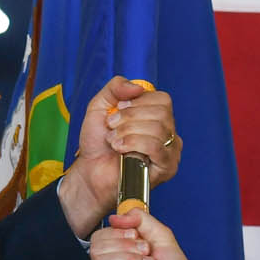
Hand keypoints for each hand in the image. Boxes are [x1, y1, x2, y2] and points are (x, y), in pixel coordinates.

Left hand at [54, 77, 182, 234]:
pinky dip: (135, 144)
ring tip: (114, 141)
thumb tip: (137, 87)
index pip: (162, 99)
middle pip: (162, 112)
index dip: (138, 102)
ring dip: (129, 132)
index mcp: (157, 117)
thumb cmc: (97, 143)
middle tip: (112, 127)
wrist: (90, 172)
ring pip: (158, 129)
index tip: (118, 109)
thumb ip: (116, 87)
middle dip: (130, 117)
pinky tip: (121, 149)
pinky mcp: (166, 168)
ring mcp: (170, 151)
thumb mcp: (100, 105)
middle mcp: (168, 133)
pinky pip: (157, 148)